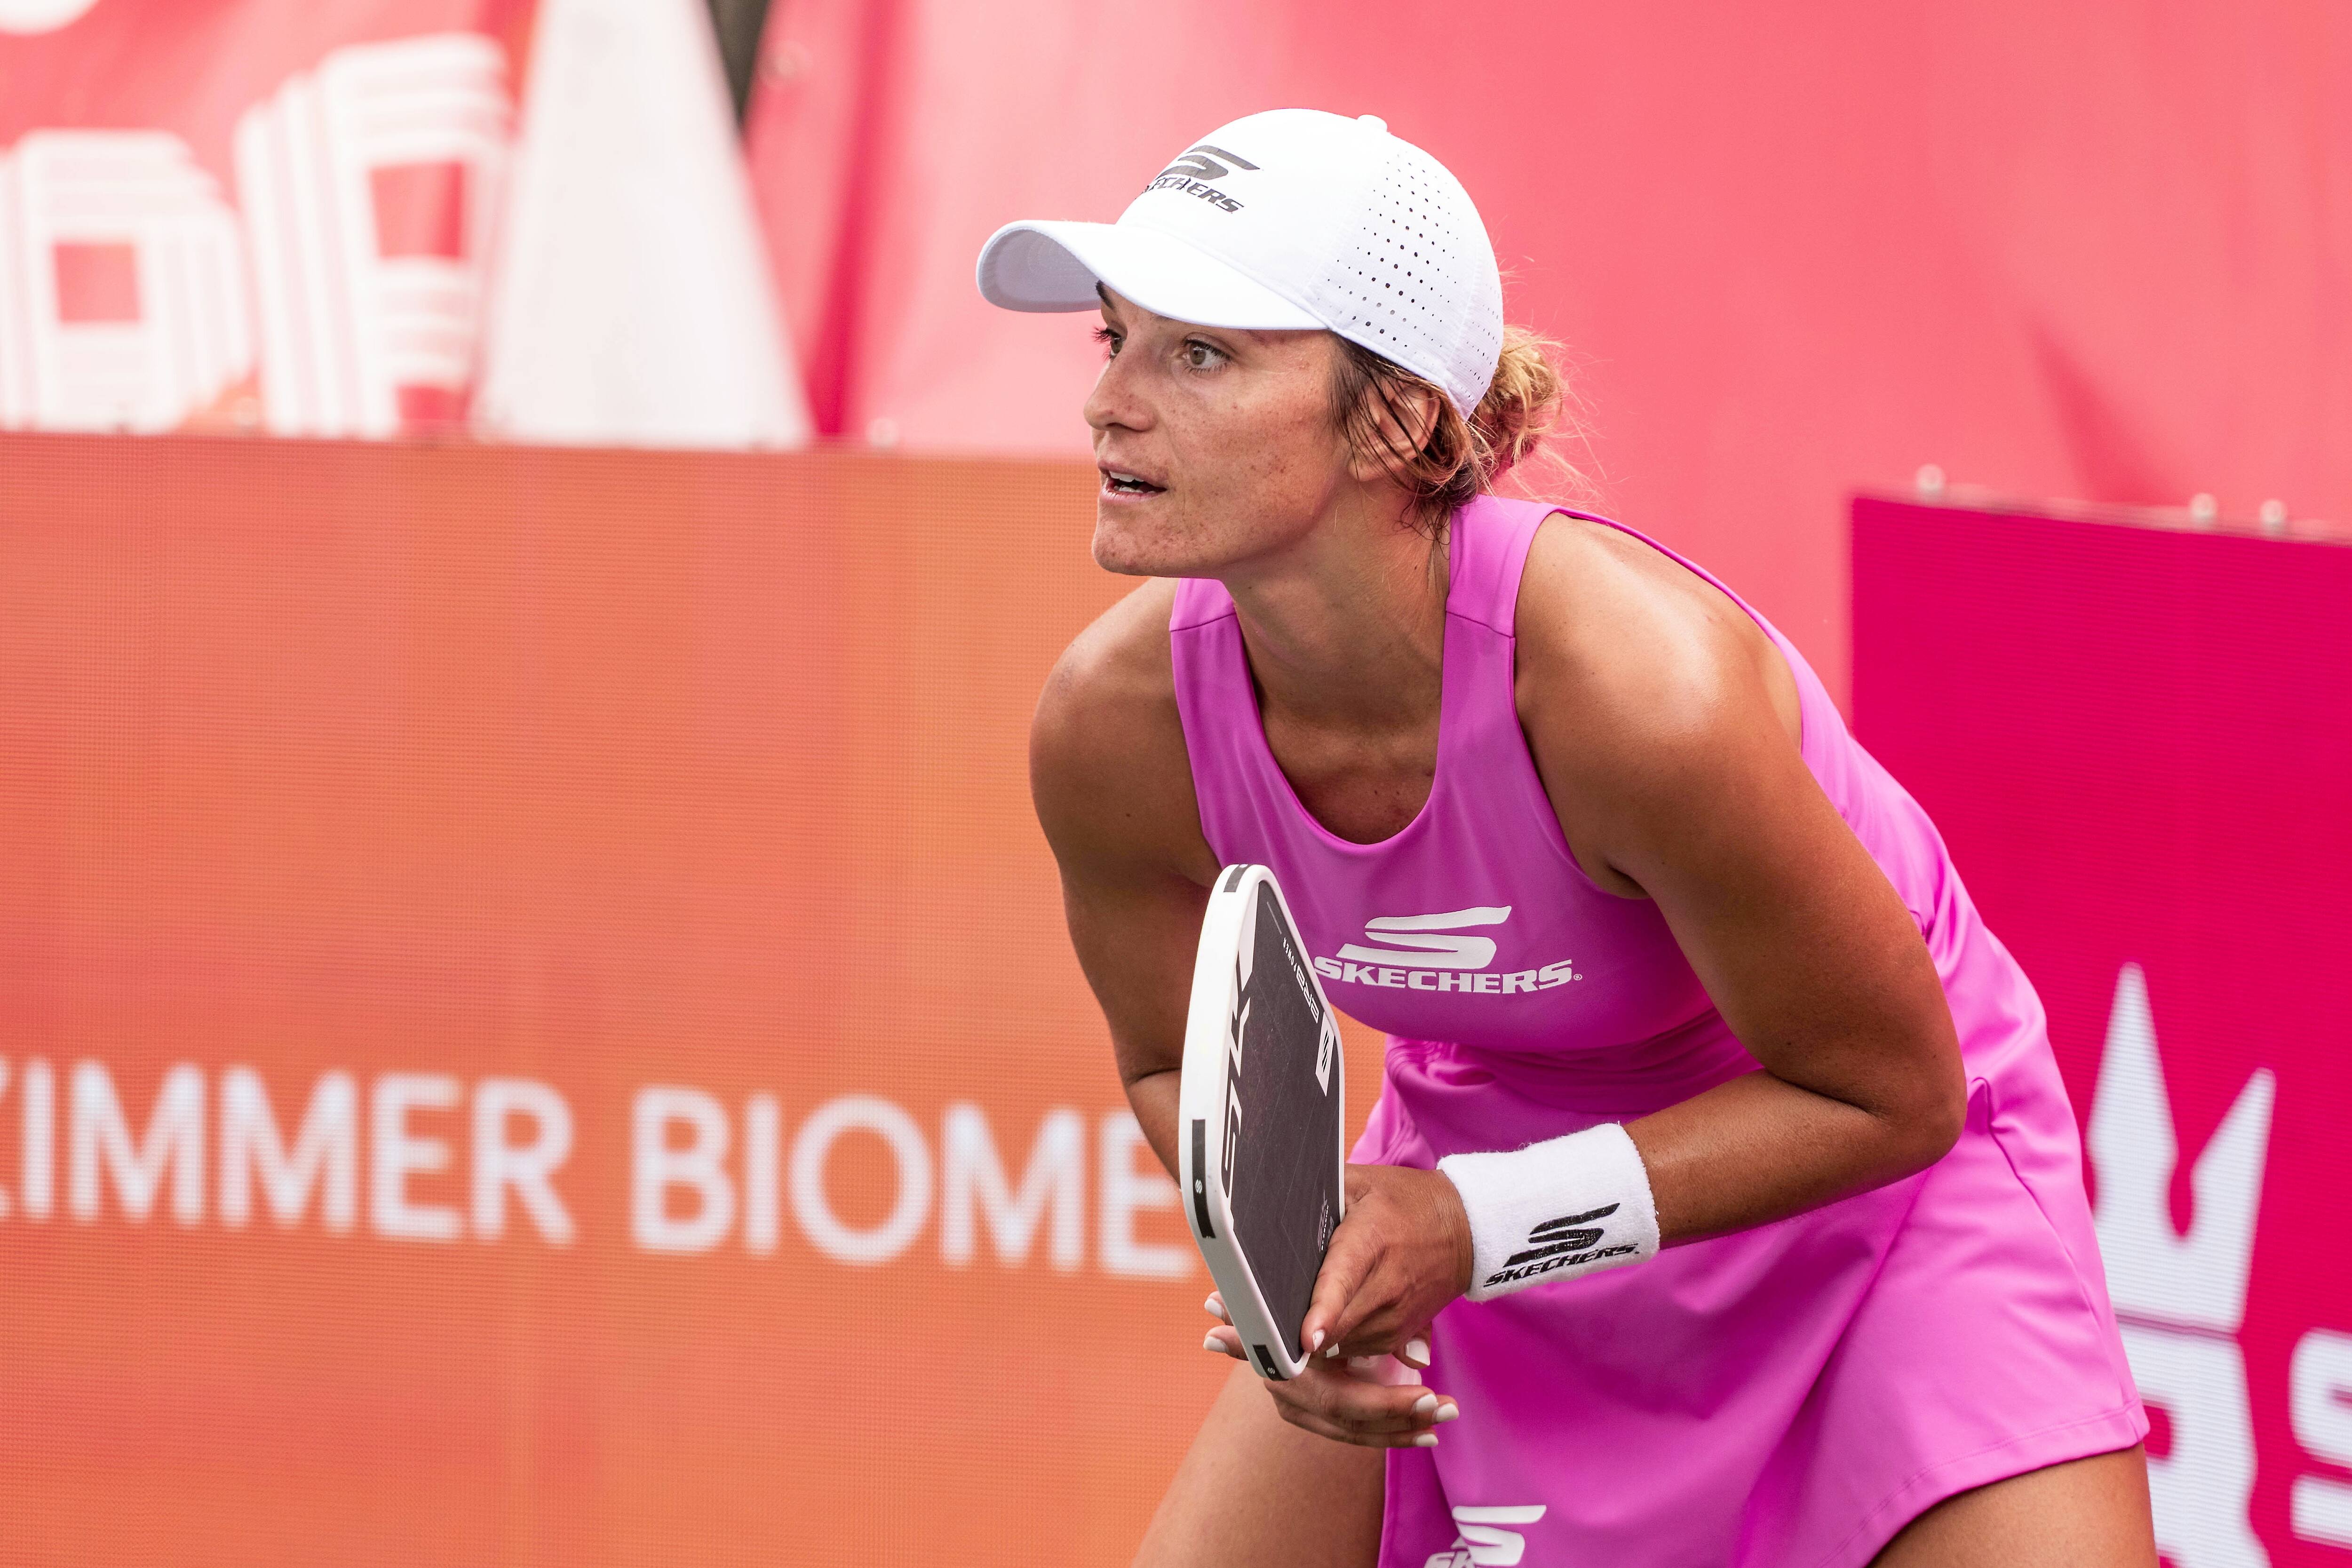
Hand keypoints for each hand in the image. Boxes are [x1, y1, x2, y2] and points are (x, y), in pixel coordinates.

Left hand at [1196, 1163, 1473, 1447]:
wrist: (1466, 1229)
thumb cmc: (1402, 1199)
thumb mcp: (1358, 1184)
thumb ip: (1315, 1197)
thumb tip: (1260, 1201)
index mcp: (1372, 1241)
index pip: (1343, 1279)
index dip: (1324, 1311)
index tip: (1305, 1337)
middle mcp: (1387, 1285)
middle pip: (1335, 1324)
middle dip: (1282, 1337)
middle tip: (1222, 1338)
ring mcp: (1396, 1316)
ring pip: (1339, 1346)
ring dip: (1297, 1348)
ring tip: (1238, 1339)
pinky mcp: (1399, 1335)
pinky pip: (1352, 1351)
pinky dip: (1321, 1349)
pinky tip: (1287, 1340)